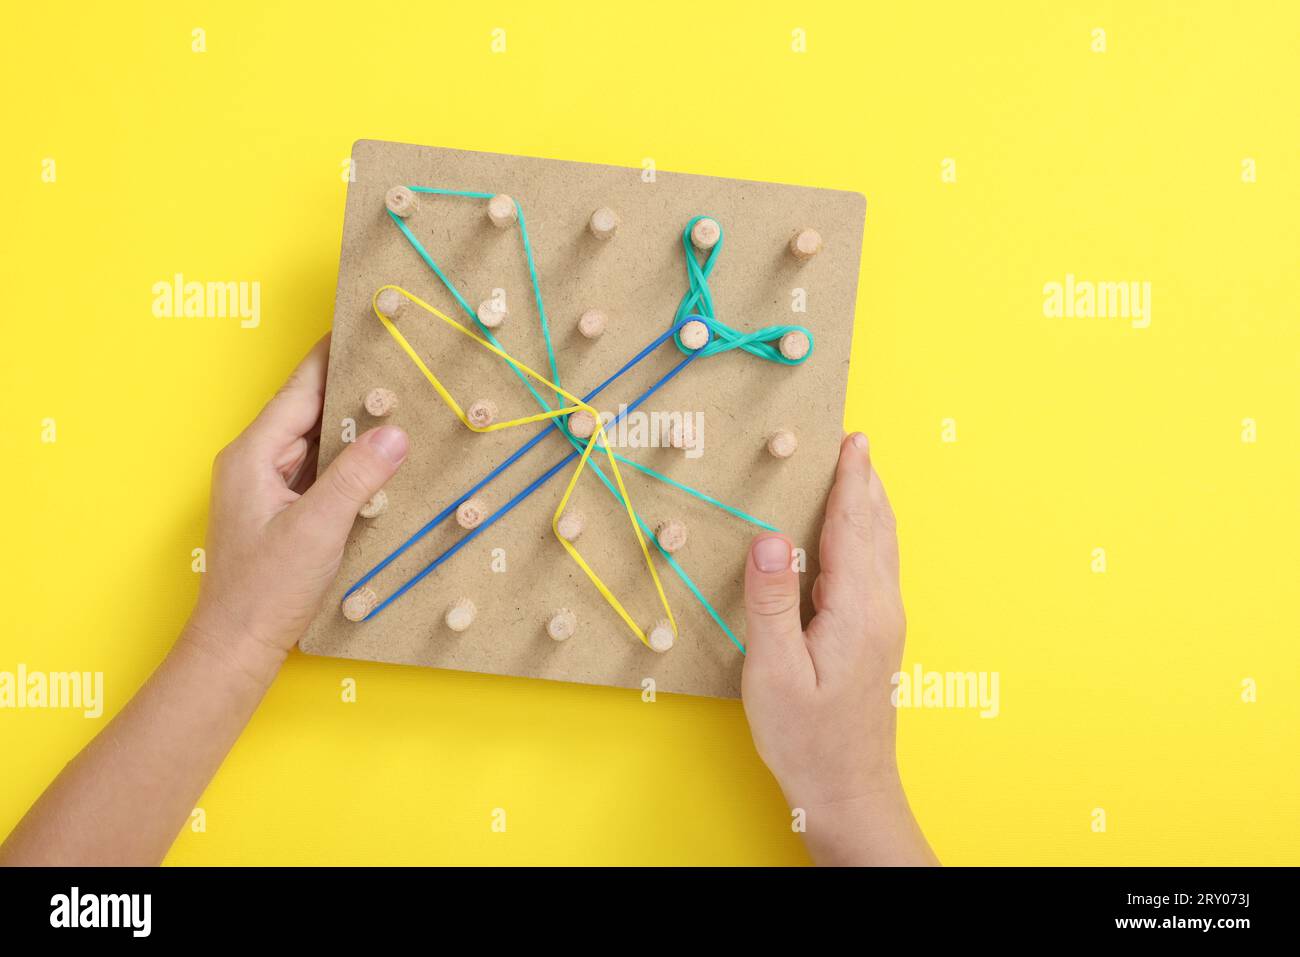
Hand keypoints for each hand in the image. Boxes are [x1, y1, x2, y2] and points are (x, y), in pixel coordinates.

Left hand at [187, 334, 408, 684]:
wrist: (237, 646)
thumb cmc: (265, 590)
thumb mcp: (317, 528)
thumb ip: (357, 476)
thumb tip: (397, 433)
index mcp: (253, 455)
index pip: (300, 392)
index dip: (333, 358)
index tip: (363, 327)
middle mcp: (257, 464)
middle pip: (310, 411)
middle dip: (354, 389)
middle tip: (399, 363)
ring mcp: (269, 488)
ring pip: (318, 443)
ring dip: (356, 427)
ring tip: (401, 402)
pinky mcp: (284, 512)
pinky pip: (321, 472)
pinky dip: (351, 460)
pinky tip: (383, 458)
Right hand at [742, 433, 936, 864]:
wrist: (848, 789)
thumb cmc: (806, 737)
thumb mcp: (773, 671)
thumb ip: (771, 602)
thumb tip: (770, 539)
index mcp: (856, 608)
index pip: (852, 527)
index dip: (849, 481)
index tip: (852, 441)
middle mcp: (880, 608)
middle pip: (876, 529)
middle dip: (866, 482)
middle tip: (858, 442)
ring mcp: (884, 623)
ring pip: (882, 548)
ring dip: (871, 506)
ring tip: (862, 475)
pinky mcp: (878, 638)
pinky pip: (877, 568)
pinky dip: (869, 535)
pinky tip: (859, 538)